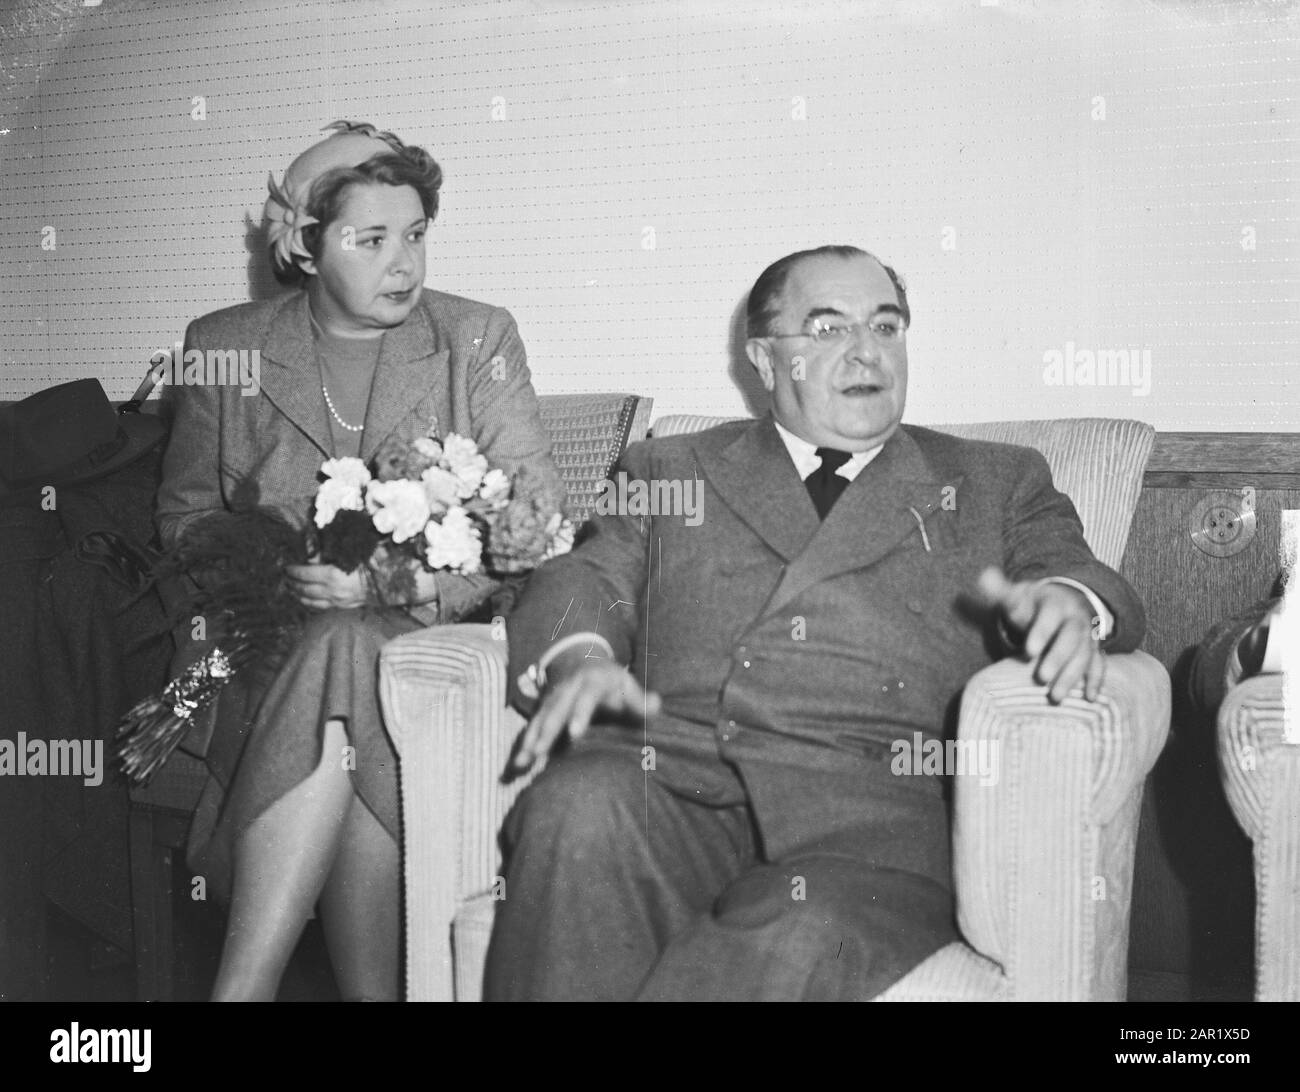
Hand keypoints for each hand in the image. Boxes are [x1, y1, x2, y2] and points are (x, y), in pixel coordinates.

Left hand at [285, 561, 367, 610]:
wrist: (386, 582)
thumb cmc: (368, 565)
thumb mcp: (348, 554)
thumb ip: (328, 554)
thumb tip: (311, 555)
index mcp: (332, 574)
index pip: (305, 574)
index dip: (293, 571)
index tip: (287, 568)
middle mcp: (332, 590)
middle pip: (304, 588)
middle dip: (292, 583)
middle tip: (285, 578)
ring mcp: (336, 601)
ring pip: (310, 601)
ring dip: (297, 595)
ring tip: (290, 589)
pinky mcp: (341, 607)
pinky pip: (320, 608)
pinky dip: (309, 604)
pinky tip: (304, 600)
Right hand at [512, 658, 661, 772]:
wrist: (586, 662)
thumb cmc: (614, 683)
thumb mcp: (628, 686)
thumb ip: (641, 701)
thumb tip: (656, 706)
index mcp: (593, 681)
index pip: (587, 697)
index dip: (580, 713)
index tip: (575, 734)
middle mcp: (569, 688)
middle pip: (557, 709)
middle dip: (547, 730)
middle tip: (540, 751)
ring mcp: (554, 698)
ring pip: (540, 719)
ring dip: (531, 740)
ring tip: (522, 763)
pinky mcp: (544, 710)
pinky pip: (532, 727)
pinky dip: (524, 744)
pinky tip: (518, 765)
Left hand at [974, 566, 1104, 703]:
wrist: (1062, 603)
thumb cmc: (1032, 604)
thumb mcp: (1018, 594)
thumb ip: (999, 590)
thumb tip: (982, 576)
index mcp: (1055, 603)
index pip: (1050, 616)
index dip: (1041, 632)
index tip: (1029, 651)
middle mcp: (1075, 619)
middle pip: (1070, 638)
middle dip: (1057, 658)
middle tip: (1040, 678)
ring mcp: (1087, 636)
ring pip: (1085, 655)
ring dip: (1072, 676)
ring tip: (1055, 696)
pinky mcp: (1093, 651)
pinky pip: (1098, 665)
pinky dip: (1096, 681)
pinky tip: (1090, 698)